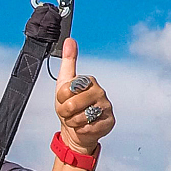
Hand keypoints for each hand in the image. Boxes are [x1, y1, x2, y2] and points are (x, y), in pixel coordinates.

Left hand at [53, 40, 112, 154]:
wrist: (76, 130)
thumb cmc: (71, 106)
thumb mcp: (64, 83)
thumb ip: (68, 62)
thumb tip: (69, 40)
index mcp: (89, 81)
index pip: (67, 89)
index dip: (61, 99)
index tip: (64, 100)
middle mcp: (100, 92)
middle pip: (73, 104)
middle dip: (65, 112)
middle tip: (69, 112)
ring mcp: (106, 107)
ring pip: (81, 117)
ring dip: (73, 122)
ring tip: (77, 119)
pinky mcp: (109, 121)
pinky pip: (89, 128)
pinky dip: (82, 130)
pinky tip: (85, 126)